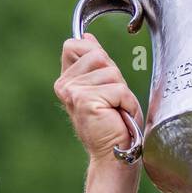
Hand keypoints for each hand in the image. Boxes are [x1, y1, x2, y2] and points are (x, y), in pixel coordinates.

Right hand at [54, 34, 143, 163]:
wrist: (114, 156)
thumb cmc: (114, 126)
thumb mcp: (105, 86)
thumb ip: (96, 63)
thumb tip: (87, 36)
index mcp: (66, 80)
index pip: (76, 44)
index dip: (96, 56)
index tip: (104, 81)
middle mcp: (64, 85)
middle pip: (98, 55)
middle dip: (114, 77)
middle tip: (113, 102)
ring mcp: (72, 92)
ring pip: (111, 72)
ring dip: (123, 93)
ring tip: (117, 112)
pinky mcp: (85, 101)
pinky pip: (119, 89)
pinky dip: (127, 104)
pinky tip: (119, 118)